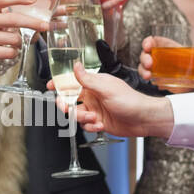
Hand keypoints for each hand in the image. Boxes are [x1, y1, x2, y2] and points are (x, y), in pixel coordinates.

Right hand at [0, 0, 40, 70]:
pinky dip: (14, 52)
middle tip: (46, 25)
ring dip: (20, 41)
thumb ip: (7, 12)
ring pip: (14, 38)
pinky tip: (9, 51)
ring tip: (14, 42)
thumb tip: (36, 15)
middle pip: (13, 19)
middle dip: (33, 23)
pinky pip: (9, 52)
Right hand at [53, 61, 176, 138]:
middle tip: (68, 109)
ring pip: (77, 115)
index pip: (72, 81)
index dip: (60, 83)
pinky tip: (99, 125)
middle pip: (70, 100)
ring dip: (82, 119)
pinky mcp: (99, 122)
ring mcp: (96, 110)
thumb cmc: (130, 101)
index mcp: (94, 84)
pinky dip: (91, 127)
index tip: (50, 86)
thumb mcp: (107, 88)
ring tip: (94, 119)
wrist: (144, 119)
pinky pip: (86, 126)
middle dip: (67, 106)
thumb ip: (88, 79)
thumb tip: (75, 66)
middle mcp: (93, 96)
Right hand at [137, 37, 193, 87]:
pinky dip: (146, 78)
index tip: (148, 46)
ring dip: (142, 70)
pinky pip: (146, 77)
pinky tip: (151, 81)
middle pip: (144, 53)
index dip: (147, 42)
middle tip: (150, 64)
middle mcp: (157, 56)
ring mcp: (155, 68)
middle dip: (144, 58)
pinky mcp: (155, 78)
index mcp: (165, 46)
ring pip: (142, 66)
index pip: (152, 41)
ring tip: (148, 76)